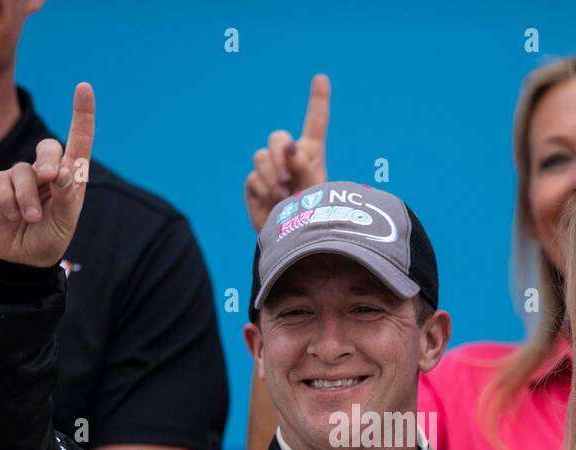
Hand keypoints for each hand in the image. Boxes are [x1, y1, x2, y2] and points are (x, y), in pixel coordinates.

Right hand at [0, 82, 94, 266]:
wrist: (22, 259)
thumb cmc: (49, 238)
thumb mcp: (65, 221)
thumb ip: (65, 196)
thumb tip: (61, 170)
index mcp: (69, 177)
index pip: (78, 141)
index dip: (82, 114)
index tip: (84, 87)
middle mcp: (46, 172)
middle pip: (48, 148)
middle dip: (48, 162)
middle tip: (49, 179)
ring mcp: (20, 178)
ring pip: (22, 171)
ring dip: (28, 199)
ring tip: (31, 218)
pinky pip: (1, 184)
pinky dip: (9, 203)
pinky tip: (13, 217)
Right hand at [243, 74, 329, 230]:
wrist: (294, 244)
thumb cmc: (314, 218)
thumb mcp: (316, 190)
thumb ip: (305, 164)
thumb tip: (289, 146)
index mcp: (312, 155)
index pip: (315, 124)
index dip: (318, 100)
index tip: (322, 78)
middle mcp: (289, 160)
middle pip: (278, 137)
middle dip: (280, 152)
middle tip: (287, 178)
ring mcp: (270, 172)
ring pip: (262, 156)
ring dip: (273, 175)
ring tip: (284, 197)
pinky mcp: (255, 185)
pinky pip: (254, 177)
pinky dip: (265, 189)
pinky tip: (274, 203)